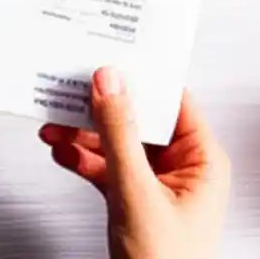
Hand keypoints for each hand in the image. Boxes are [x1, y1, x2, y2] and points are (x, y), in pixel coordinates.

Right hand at [39, 68, 230, 258]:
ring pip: (118, 142)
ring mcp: (157, 184)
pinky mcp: (134, 199)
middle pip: (139, 118)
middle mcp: (183, 168)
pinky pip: (107, 166)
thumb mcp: (137, 192)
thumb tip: (112, 85)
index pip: (173, 99)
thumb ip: (120, 135)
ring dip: (84, 133)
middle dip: (101, 107)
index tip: (111, 60)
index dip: (143, 76)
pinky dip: (83, 158)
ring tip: (56, 122)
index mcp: (203, 159)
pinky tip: (64, 150)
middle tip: (72, 89)